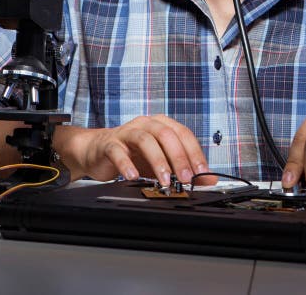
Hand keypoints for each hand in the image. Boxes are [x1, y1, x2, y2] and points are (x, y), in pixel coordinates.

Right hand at [56, 114, 215, 186]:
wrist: (97, 151)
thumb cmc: (132, 154)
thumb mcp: (161, 162)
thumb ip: (183, 169)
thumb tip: (208, 179)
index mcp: (162, 124)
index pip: (183, 134)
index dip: (194, 152)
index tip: (202, 172)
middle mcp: (146, 124)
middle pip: (166, 135)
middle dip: (179, 157)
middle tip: (186, 178)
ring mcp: (127, 132)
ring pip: (145, 140)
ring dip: (158, 161)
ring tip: (165, 181)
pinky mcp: (109, 144)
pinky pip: (118, 151)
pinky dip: (126, 164)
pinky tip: (133, 177)